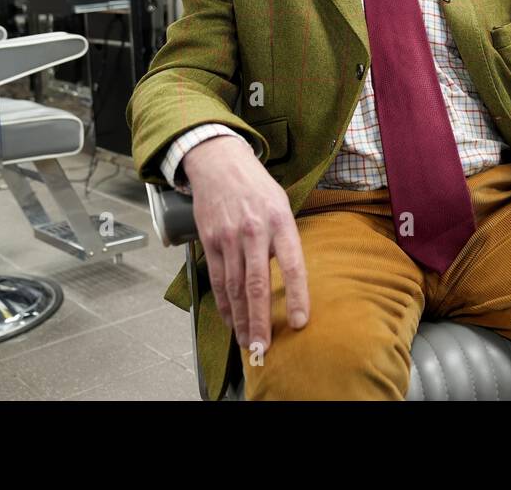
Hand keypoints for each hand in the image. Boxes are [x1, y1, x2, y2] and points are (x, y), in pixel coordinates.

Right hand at [181, 135, 309, 352]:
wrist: (219, 162)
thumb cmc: (257, 187)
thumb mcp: (282, 205)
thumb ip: (286, 240)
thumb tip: (292, 279)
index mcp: (280, 221)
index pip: (293, 264)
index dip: (297, 296)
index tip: (301, 322)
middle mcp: (254, 231)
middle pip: (256, 284)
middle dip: (261, 320)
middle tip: (264, 348)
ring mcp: (228, 238)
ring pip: (234, 288)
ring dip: (241, 320)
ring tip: (248, 343)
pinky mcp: (210, 241)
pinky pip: (217, 280)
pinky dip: (224, 304)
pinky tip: (231, 321)